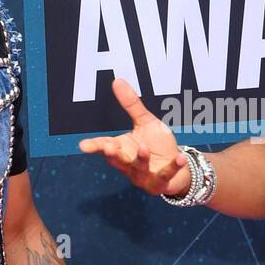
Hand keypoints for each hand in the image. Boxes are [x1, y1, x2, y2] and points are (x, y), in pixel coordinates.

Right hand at [78, 78, 190, 196]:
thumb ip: (131, 105)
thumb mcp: (145, 122)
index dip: (94, 146)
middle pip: (118, 160)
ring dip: (141, 158)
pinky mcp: (160, 183)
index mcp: (122, 149)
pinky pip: (166, 175)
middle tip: (108, 147)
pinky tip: (181, 158)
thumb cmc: (156, 145)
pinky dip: (173, 167)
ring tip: (143, 147)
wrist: (178, 168)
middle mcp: (129, 165)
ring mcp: (144, 176)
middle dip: (113, 155)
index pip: (104, 146)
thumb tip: (117, 81)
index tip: (83, 146)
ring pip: (140, 168)